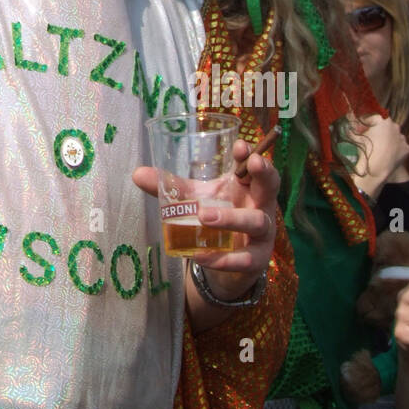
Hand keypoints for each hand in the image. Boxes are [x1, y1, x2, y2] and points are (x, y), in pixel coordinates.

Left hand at [133, 139, 279, 300]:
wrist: (228, 262)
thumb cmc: (217, 218)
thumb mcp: (196, 199)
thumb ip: (173, 187)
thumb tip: (137, 173)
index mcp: (246, 185)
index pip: (254, 165)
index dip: (250, 154)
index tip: (240, 145)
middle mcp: (260, 205)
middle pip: (271, 185)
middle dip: (265, 173)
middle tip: (253, 163)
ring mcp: (262, 233)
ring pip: (257, 222)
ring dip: (232, 218)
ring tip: (204, 216)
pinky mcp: (257, 260)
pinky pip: (244, 259)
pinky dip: (222, 258)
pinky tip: (200, 256)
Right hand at [347, 113, 408, 195]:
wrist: (377, 169)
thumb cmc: (365, 150)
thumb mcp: (355, 136)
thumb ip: (352, 127)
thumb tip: (348, 122)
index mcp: (383, 120)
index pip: (372, 118)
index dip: (364, 124)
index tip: (359, 130)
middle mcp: (395, 126)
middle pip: (385, 126)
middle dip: (377, 130)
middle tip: (369, 138)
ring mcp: (402, 138)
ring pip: (394, 135)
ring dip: (387, 139)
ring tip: (379, 148)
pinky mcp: (407, 148)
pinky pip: (399, 146)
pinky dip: (394, 148)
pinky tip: (387, 154)